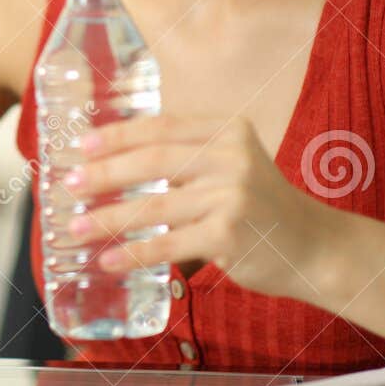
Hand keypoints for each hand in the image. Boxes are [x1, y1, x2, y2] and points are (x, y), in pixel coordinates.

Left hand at [60, 114, 340, 303]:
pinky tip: (108, 259)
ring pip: (154, 206)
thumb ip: (188, 159)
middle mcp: (232, 157)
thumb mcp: (232, 167)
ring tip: (76, 227)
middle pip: (152, 161)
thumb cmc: (263, 208)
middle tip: (68, 184)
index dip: (117, 135)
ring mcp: (233, 195)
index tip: (81, 145)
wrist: (316, 248)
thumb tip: (116, 164)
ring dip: (108, 218)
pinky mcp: (230, 234)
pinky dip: (133, 252)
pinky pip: (168, 243)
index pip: (162, 126)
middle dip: (104, 174)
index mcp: (228, 131)